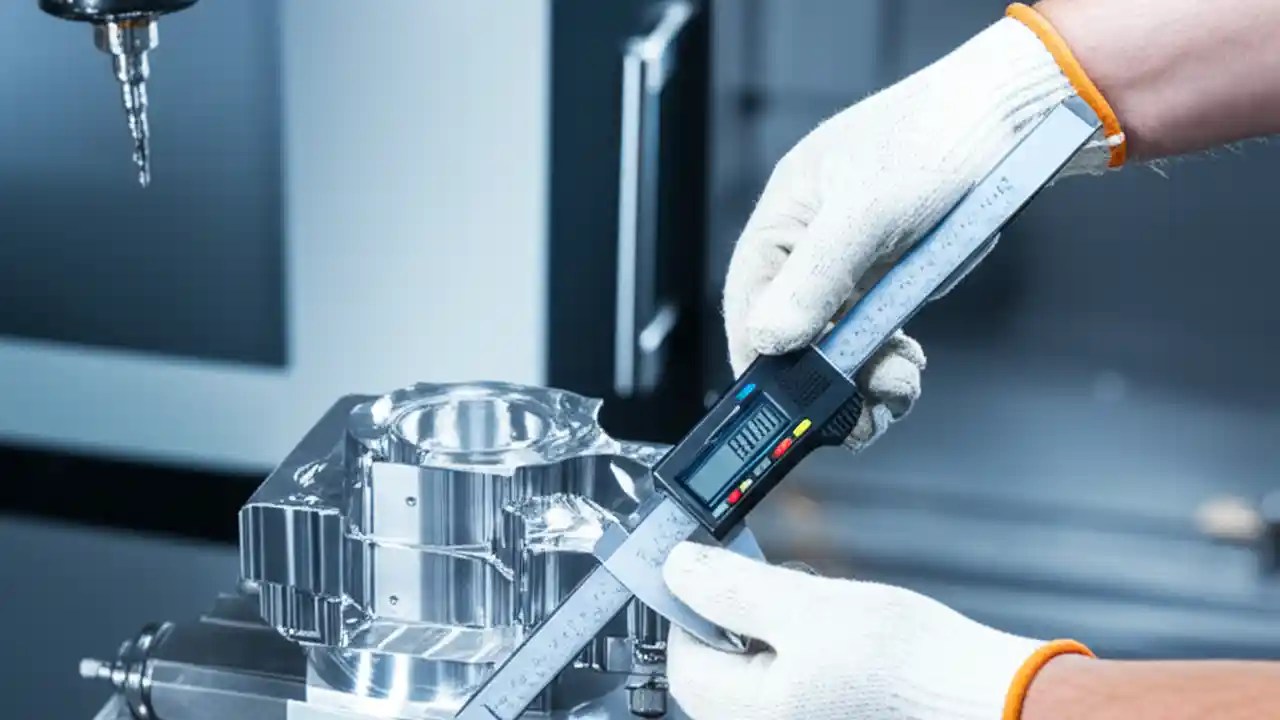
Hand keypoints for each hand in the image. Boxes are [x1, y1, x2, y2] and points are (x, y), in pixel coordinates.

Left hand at [663, 543, 1087, 719]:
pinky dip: (814, 660)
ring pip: (766, 676)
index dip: (693, 604)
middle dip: (749, 619)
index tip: (715, 568)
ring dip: (785, 636)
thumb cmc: (914, 672)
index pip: (684, 657)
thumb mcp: (808, 607)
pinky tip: (852, 645)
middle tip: (787, 590)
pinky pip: (802, 691)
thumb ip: (732, 587)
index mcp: (747, 716)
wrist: (995, 705)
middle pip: (723, 670)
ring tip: (832, 618)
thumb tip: (678, 569)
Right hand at [722, 15, 1116, 448]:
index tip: (781, 411)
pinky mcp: (892, 280)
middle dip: (825, 382)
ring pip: (838, 346)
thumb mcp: (868, 210)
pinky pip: (876, 338)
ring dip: (864, 379)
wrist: (1015, 119)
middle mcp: (810, 247)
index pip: (750, 304)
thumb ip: (816, 278)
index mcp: (784, 220)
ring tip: (898, 389)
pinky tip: (910, 366)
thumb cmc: (935, 138)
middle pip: (796, 336)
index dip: (759, 362)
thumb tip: (768, 339)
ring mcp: (853, 267)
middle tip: (858, 420)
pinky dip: (889, 363)